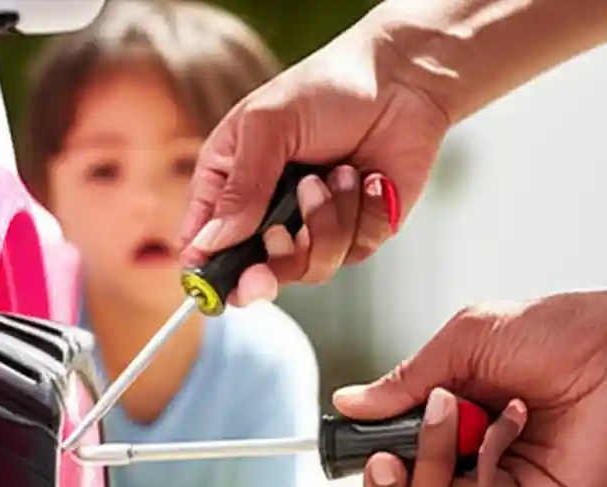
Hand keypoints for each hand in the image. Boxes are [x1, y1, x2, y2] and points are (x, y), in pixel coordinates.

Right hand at [178, 14, 448, 303]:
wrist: (402, 81)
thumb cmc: (326, 88)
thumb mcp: (268, 127)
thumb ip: (240, 189)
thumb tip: (209, 243)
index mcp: (229, 184)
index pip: (204, 243)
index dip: (205, 271)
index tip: (213, 285)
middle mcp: (266, 214)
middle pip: (254, 273)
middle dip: (269, 263)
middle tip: (280, 237)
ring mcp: (312, 227)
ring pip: (309, 267)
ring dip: (326, 220)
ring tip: (338, 173)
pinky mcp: (356, 233)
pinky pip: (352, 253)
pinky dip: (362, 215)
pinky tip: (367, 178)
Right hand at [331, 287, 606, 486]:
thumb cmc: (562, 334)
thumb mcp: (464, 344)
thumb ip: (405, 381)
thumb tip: (347, 403)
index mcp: (458, 425)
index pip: (395, 459)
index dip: (368, 457)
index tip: (347, 442)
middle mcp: (477, 464)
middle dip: (384, 475)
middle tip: (385, 452)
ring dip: (427, 462)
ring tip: (455, 416)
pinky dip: (475, 469)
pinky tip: (504, 430)